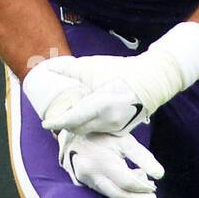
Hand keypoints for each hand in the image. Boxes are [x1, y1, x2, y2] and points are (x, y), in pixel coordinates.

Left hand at [43, 23, 198, 136]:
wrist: (153, 79)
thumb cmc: (122, 70)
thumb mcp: (93, 67)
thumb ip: (69, 69)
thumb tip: (48, 66)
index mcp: (100, 105)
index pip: (71, 119)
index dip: (55, 122)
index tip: (45, 122)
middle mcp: (108, 120)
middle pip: (77, 129)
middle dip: (64, 125)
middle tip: (56, 118)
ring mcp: (116, 127)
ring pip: (89, 131)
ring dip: (78, 126)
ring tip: (70, 117)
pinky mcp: (122, 130)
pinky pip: (100, 131)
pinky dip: (91, 127)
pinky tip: (87, 118)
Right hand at [57, 128, 163, 197]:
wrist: (74, 128)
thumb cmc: (104, 132)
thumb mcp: (125, 140)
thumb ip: (143, 157)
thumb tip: (159, 175)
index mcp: (103, 161)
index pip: (127, 183)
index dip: (143, 188)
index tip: (154, 187)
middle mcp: (91, 173)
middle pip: (118, 194)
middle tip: (152, 197)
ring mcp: (84, 178)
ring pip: (110, 194)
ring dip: (128, 195)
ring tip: (142, 188)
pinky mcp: (81, 180)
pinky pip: (102, 190)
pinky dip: (117, 190)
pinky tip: (127, 184)